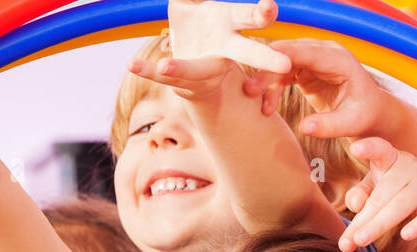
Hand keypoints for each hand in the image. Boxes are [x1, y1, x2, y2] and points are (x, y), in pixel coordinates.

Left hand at [129, 0, 290, 99]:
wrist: (193, 62)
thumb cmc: (199, 20)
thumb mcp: (193, 2)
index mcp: (230, 24)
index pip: (248, 17)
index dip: (260, 14)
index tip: (270, 8)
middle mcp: (223, 49)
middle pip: (247, 52)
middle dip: (265, 58)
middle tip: (285, 63)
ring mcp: (203, 67)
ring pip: (193, 72)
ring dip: (178, 69)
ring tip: (165, 66)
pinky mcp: (180, 78)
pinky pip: (161, 74)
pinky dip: (147, 69)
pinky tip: (131, 65)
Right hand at [242, 38, 384, 138]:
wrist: (370, 113)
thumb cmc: (365, 116)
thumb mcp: (352, 123)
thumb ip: (330, 126)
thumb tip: (304, 128)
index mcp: (338, 59)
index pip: (303, 52)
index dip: (280, 59)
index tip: (260, 73)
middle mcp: (324, 53)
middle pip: (287, 52)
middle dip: (266, 68)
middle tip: (249, 90)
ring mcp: (313, 59)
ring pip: (280, 61)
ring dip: (265, 78)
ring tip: (253, 99)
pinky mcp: (305, 69)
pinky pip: (282, 73)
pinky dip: (271, 87)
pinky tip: (267, 106)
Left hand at [337, 138, 416, 251]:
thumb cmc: (399, 189)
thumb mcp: (376, 187)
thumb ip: (359, 194)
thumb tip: (354, 206)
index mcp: (389, 158)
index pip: (379, 150)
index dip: (368, 149)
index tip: (354, 149)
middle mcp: (408, 167)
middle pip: (381, 195)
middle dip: (363, 219)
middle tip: (346, 242)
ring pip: (400, 205)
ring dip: (379, 224)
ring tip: (360, 240)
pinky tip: (405, 235)